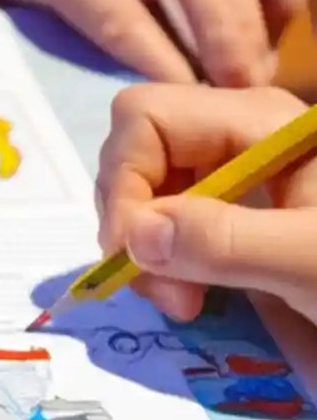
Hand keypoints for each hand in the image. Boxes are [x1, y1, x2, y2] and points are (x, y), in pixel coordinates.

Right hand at [96, 84, 316, 322]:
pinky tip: (191, 296)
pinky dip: (161, 261)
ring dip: (143, 249)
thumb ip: (228, 242)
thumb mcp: (315, 263)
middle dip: (130, 220)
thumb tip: (136, 235)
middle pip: (139, 153)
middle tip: (164, 292)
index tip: (130, 256)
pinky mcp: (240, 221)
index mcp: (263, 125)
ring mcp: (240, 181)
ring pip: (148, 191)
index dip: (122, 182)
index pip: (146, 118)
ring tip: (182, 302)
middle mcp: (242, 141)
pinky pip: (171, 224)